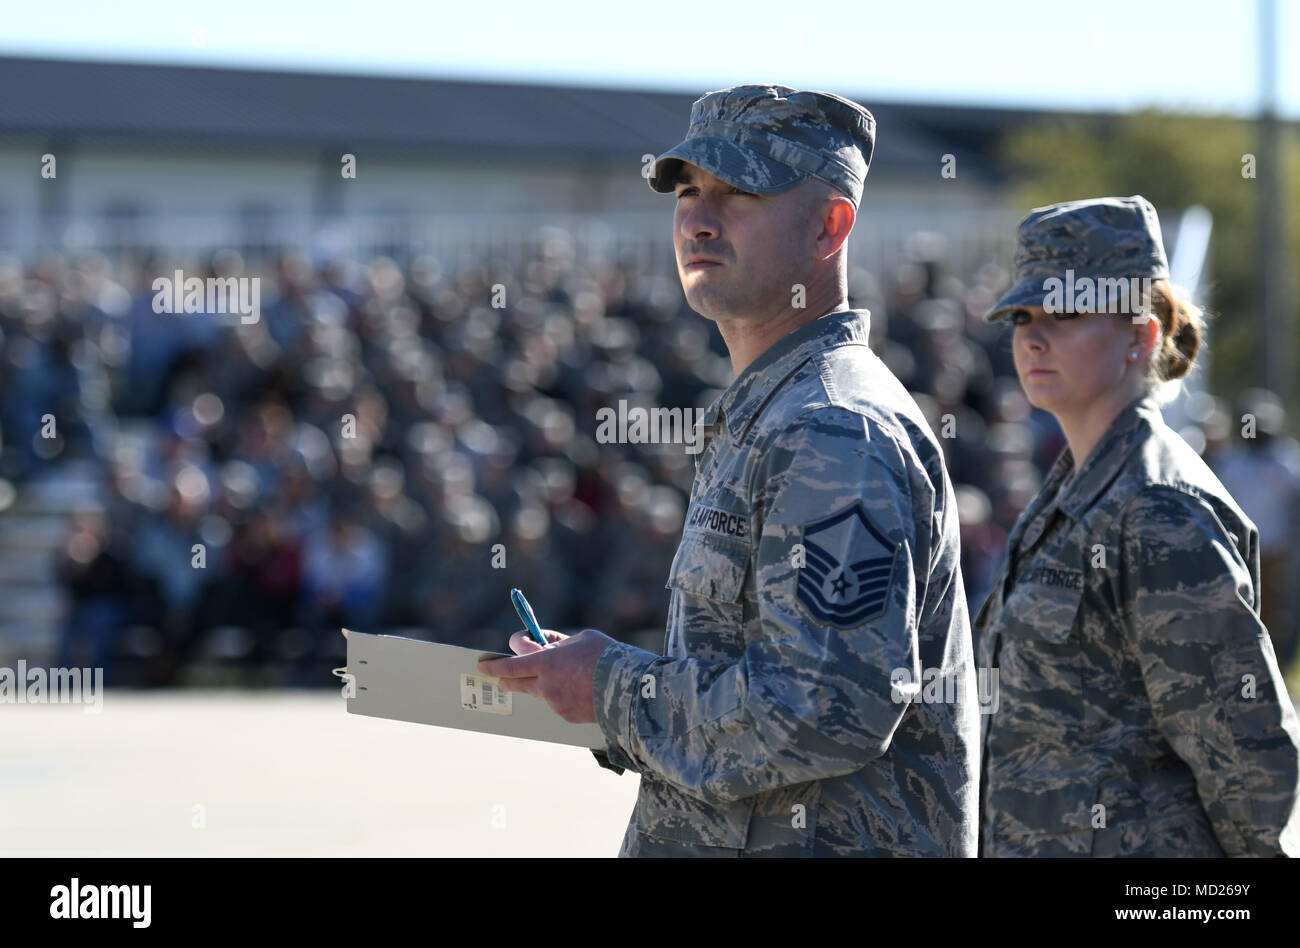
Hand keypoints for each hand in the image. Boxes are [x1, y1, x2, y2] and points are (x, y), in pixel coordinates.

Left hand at [476, 628, 615, 723]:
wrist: (629, 687)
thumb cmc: (605, 655)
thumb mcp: (580, 638)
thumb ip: (557, 642)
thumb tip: (543, 642)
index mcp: (545, 662)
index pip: (509, 665)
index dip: (494, 664)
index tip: (484, 664)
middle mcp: (545, 685)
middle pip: (514, 683)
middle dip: (505, 678)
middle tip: (500, 675)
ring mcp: (554, 703)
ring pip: (539, 691)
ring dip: (543, 683)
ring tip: (569, 673)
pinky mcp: (566, 716)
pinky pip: (556, 702)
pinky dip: (561, 695)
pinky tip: (581, 689)